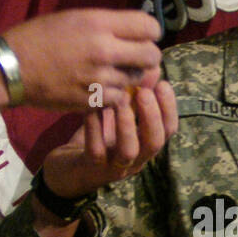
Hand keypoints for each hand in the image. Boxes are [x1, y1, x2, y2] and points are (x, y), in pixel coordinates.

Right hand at [0, 8, 162, 112]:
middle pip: (151, 55)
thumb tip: (134, 32)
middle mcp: (103, 49)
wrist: (11, 68)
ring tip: (112, 72)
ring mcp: (99, 77)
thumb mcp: (73, 18)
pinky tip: (102, 88)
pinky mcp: (92, 99)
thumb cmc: (39, 37)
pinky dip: (115, 95)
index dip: (150, 32)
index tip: (141, 36)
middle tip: (135, 58)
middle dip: (147, 56)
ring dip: (130, 77)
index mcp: (98, 23)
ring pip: (137, 79)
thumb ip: (106, 25)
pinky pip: (119, 99)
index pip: (150, 26)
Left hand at [38, 80, 177, 198]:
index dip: (169, 108)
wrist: (68, 168)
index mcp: (144, 146)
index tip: (162, 83)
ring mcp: (113, 166)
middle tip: (144, 92)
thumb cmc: (99, 136)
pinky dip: (94, 127)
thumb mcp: (119, 114)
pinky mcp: (91, 167)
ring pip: (129, 151)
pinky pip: (96, 150)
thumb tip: (153, 68)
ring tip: (120, 100)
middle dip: (152, 115)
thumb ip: (136, 96)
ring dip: (126, 124)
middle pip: (155, 142)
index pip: (168, 130)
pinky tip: (90, 108)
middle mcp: (134, 159)